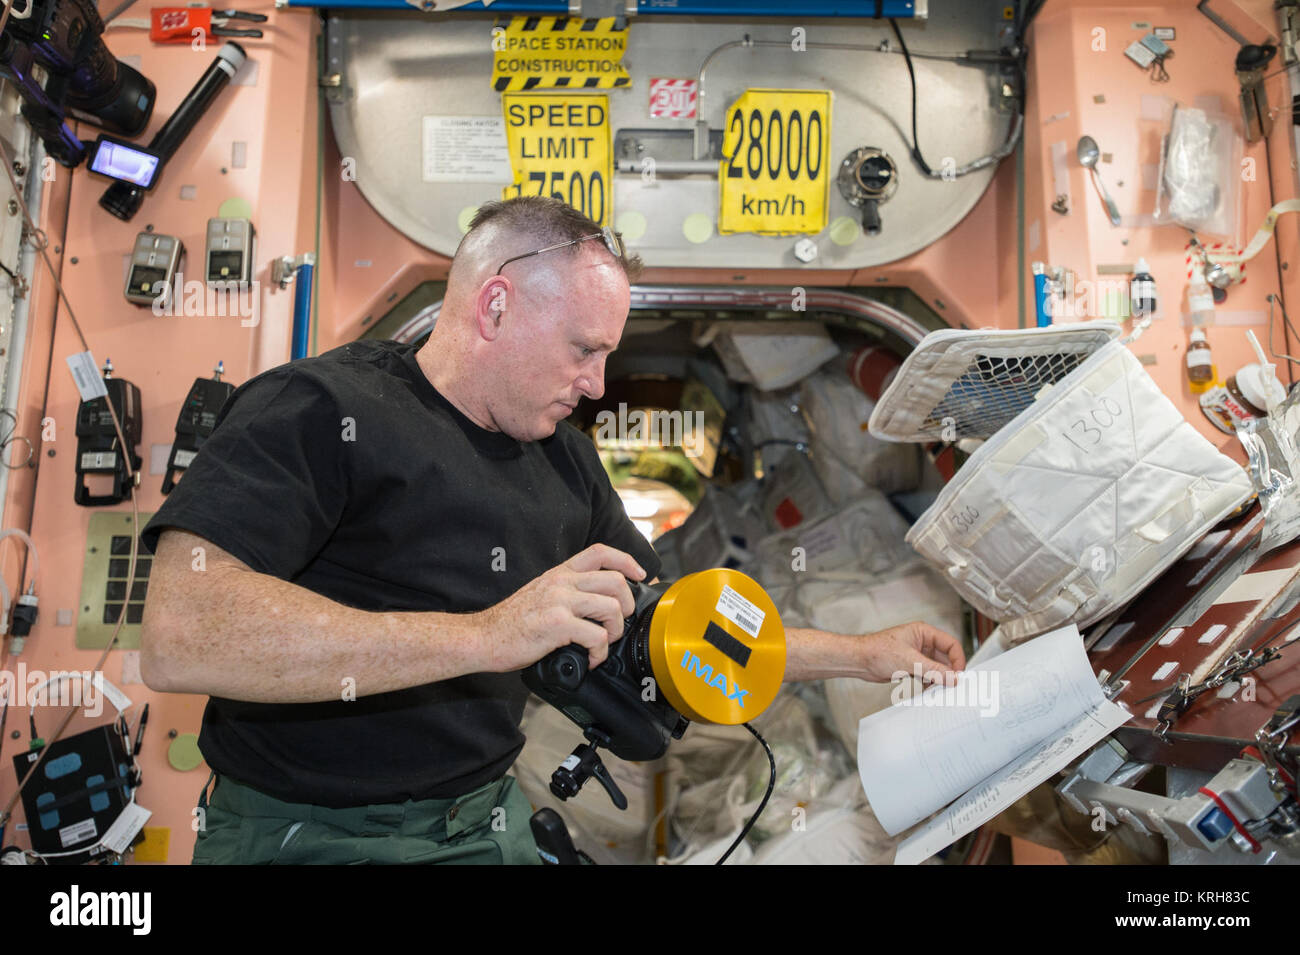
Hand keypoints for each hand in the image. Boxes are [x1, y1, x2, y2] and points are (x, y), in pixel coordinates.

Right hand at [475, 543, 645, 672]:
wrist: (483, 637)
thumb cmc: (510, 623)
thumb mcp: (540, 594)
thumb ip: (565, 592)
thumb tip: (595, 603)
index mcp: (559, 574)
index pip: (600, 552)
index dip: (626, 560)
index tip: (639, 574)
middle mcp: (561, 582)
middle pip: (615, 581)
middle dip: (627, 605)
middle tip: (618, 623)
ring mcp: (560, 602)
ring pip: (612, 607)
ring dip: (615, 631)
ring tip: (602, 644)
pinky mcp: (557, 624)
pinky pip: (597, 637)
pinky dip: (600, 653)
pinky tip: (590, 660)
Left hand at [858, 622, 965, 685]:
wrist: (859, 661)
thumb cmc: (877, 651)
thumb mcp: (909, 660)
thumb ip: (933, 670)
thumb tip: (952, 677)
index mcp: (924, 632)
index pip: (950, 644)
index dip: (957, 660)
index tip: (958, 675)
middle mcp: (922, 642)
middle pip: (945, 658)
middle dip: (948, 672)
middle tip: (951, 685)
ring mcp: (917, 655)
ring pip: (936, 668)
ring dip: (938, 678)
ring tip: (938, 688)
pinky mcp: (911, 666)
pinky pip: (927, 674)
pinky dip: (929, 682)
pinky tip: (927, 689)